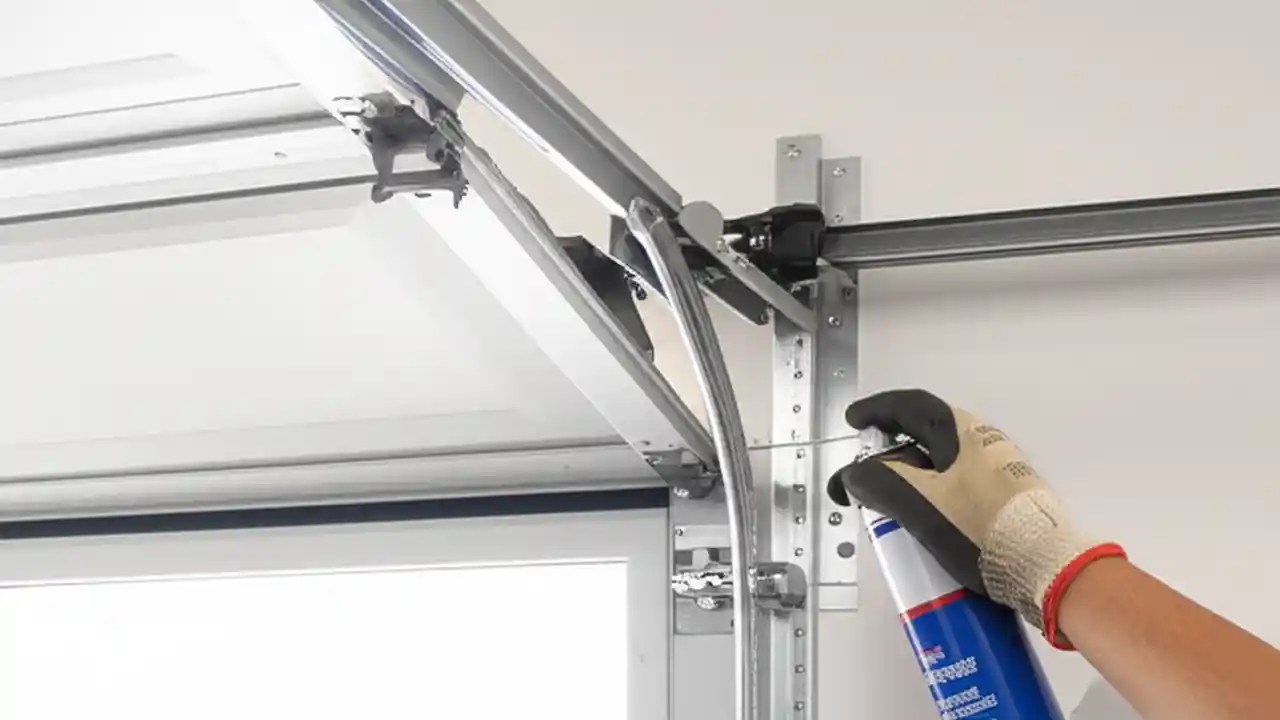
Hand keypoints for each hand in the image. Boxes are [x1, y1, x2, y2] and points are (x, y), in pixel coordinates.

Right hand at [829, 389, 1124, 647]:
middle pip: (924, 438)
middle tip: (862, 477)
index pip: (910, 407)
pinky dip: (929, 498)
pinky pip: (956, 490)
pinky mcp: (1007, 504)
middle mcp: (983, 445)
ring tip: (886, 506)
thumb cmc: (982, 528)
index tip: (853, 422)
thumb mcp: (921, 504)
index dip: (876, 411)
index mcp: (962, 433)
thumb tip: (854, 474)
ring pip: (940, 467)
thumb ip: (879, 483)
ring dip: (908, 479)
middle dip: (887, 455)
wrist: (1049, 570)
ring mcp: (998, 475)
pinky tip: (922, 524)